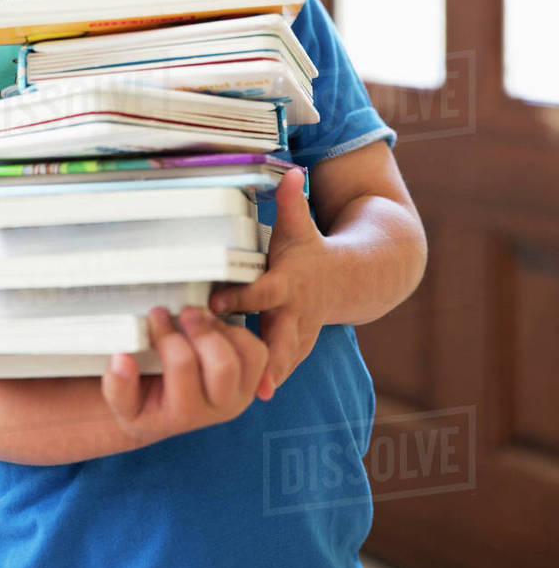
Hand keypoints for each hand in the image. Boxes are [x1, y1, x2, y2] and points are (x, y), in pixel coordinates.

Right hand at [101, 305, 268, 443]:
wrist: (163, 413)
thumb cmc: (142, 401)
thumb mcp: (121, 402)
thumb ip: (117, 384)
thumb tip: (121, 359)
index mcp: (184, 414)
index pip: (183, 368)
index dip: (168, 335)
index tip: (154, 314)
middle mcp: (219, 408)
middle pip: (224, 365)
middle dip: (203, 330)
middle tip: (184, 310)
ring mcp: (242, 394)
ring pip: (249, 355)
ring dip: (226, 329)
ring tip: (200, 315)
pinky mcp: (253, 379)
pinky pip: (259, 350)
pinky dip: (240, 331)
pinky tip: (214, 323)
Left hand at [209, 167, 332, 400]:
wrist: (352, 278)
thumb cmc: (310, 250)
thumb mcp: (300, 226)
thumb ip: (291, 202)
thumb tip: (291, 171)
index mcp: (289, 281)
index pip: (262, 291)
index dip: (240, 295)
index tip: (215, 299)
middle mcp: (295, 310)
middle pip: (280, 333)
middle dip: (265, 351)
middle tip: (248, 369)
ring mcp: (300, 332)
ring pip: (285, 356)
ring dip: (271, 373)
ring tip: (255, 393)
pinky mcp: (299, 346)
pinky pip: (285, 365)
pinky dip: (273, 378)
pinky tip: (254, 396)